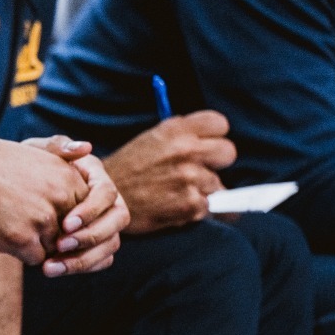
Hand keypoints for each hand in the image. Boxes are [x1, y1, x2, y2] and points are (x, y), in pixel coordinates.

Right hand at [0, 134, 88, 267]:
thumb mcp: (32, 152)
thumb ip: (63, 155)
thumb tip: (88, 148)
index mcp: (68, 177)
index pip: (85, 215)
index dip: (65, 218)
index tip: (41, 208)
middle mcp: (61, 198)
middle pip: (72, 235)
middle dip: (51, 233)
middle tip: (21, 213)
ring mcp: (42, 220)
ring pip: (53, 249)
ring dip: (34, 242)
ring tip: (8, 217)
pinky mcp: (22, 240)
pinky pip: (34, 259)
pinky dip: (18, 250)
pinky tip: (0, 228)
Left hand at [24, 135, 128, 274]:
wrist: (13, 187)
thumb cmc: (26, 165)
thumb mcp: (36, 152)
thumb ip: (56, 146)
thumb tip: (84, 147)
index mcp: (97, 177)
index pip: (107, 194)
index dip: (90, 210)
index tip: (65, 224)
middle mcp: (107, 201)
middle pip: (117, 221)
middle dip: (91, 236)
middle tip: (60, 245)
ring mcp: (103, 223)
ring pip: (110, 245)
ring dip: (84, 259)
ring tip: (51, 266)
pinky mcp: (95, 243)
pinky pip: (100, 259)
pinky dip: (80, 267)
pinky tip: (53, 270)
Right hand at [104, 110, 234, 233]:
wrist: (106, 197)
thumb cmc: (128, 168)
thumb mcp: (151, 139)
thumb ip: (182, 134)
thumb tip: (212, 137)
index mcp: (175, 129)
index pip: (219, 124)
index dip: (215, 136)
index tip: (208, 145)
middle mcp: (184, 150)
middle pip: (228, 152)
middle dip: (216, 163)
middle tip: (200, 170)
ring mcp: (189, 178)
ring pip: (219, 185)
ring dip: (204, 191)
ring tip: (178, 191)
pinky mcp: (191, 205)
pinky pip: (211, 207)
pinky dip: (197, 210)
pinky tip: (177, 205)